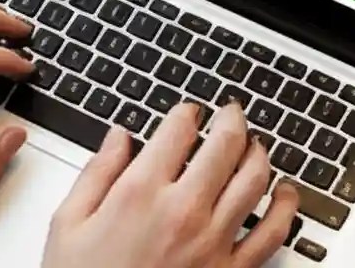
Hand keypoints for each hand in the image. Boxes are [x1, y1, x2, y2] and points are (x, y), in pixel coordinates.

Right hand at [43, 102, 299, 267]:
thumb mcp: (68, 224)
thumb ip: (96, 173)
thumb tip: (117, 137)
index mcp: (140, 192)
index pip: (179, 130)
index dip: (188, 113)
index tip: (189, 112)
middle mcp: (183, 211)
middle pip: (225, 145)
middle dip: (232, 119)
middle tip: (232, 112)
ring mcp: (213, 242)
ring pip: (255, 179)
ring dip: (259, 152)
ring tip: (255, 144)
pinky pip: (273, 233)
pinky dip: (286, 207)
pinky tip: (285, 193)